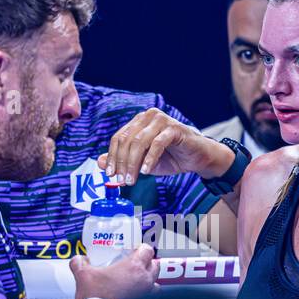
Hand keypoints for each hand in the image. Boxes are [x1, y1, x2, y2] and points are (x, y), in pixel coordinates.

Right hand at [69, 244, 157, 298]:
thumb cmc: (95, 294)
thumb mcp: (82, 273)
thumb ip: (79, 262)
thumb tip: (80, 259)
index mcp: (133, 266)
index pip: (148, 250)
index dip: (142, 248)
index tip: (134, 249)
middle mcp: (143, 278)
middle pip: (155, 264)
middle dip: (148, 261)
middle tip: (136, 261)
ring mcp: (145, 290)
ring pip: (156, 278)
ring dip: (150, 274)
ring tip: (138, 274)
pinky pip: (152, 292)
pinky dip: (148, 289)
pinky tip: (137, 288)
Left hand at [98, 108, 231, 184]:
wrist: (198, 158)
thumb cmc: (171, 158)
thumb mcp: (142, 163)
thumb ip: (123, 161)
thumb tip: (100, 162)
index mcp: (138, 121)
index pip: (118, 138)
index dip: (112, 157)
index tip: (110, 175)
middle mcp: (148, 117)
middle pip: (127, 140)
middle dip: (122, 163)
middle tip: (121, 181)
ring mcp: (162, 120)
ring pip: (140, 142)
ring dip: (133, 164)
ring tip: (132, 180)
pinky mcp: (175, 128)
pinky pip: (157, 143)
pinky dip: (150, 159)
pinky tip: (147, 172)